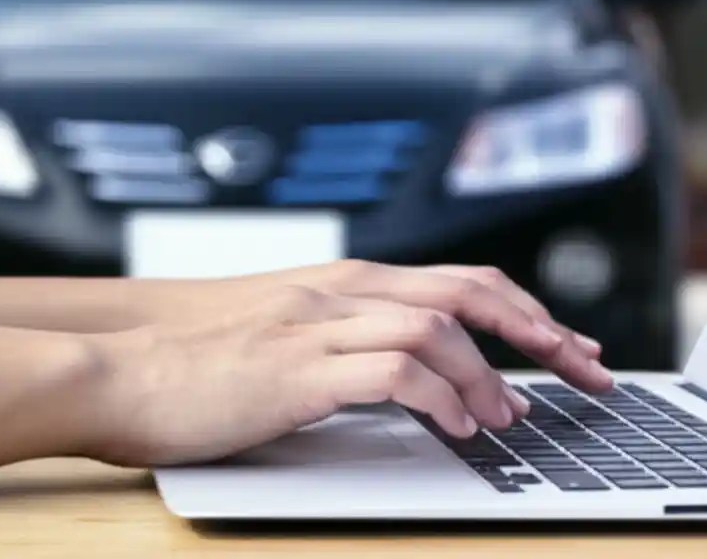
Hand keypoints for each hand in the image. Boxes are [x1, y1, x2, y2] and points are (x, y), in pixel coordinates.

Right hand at [133, 261, 612, 393]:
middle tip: (584, 369)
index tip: (567, 346)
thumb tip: (418, 369)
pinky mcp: (297, 369)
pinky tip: (456, 427)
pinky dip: (437, 395)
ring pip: (436, 327)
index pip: (459, 281)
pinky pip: (391, 372)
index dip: (525, 310)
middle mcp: (343, 292)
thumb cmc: (204, 363)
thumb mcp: (291, 336)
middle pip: (467, 291)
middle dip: (537, 330)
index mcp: (347, 284)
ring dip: (487, 372)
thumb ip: (353, 341)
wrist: (122, 369)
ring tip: (511, 415)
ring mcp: (320, 325)